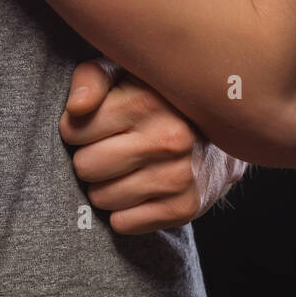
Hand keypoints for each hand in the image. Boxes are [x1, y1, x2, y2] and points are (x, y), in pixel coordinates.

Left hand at [59, 57, 247, 234]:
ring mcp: (178, 175)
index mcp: (146, 101)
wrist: (222, 127)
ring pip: (101, 198)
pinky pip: (123, 224)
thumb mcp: (123, 72)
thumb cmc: (157, 95)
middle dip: (90, 157)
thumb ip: (92, 79)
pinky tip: (141, 187)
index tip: (95, 124)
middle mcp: (166, 138)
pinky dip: (124, 210)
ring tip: (126, 166)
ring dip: (105, 185)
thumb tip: (76, 108)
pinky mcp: (185, 207)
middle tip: (110, 147)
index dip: (76, 128)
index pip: (73, 130)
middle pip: (85, 166)